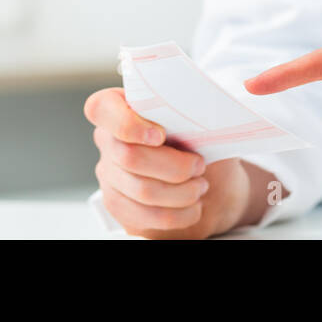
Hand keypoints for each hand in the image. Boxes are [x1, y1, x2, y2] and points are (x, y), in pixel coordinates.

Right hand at [84, 87, 283, 237]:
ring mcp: (109, 176)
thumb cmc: (204, 139)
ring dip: (181, 192)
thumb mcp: (204, 116)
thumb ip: (198, 108)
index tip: (161, 134)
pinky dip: (178, 214)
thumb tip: (221, 105)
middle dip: (174, 166)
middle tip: (200, 165)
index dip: (126, 123)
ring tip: (201, 187)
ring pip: (141, 191)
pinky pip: (144, 217)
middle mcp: (109, 141)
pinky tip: (194, 206)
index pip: (100, 108)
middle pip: (129, 157)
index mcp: (123, 107)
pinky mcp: (120, 205)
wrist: (211, 177)